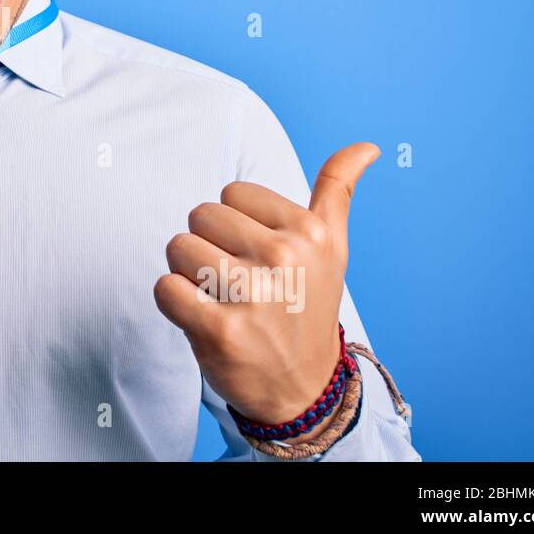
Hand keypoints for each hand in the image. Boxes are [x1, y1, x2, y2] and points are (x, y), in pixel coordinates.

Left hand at [154, 142, 378, 428]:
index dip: (235, 224)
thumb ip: (338, 190)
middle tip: (236, 281)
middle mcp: (285, 257)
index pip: (231, 192)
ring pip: (178, 248)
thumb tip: (368, 145)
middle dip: (208, 245)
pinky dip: (172, 302)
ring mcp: (253, 295)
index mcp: (310, 230)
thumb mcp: (332, 247)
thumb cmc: (308, 305)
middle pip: (200, 215)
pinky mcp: (220, 331)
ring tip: (219, 299)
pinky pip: (165, 288)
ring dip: (188, 274)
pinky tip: (200, 318)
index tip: (258, 256)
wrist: (303, 387)